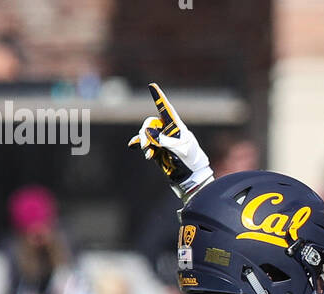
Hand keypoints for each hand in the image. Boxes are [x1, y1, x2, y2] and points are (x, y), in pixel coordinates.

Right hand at [129, 83, 213, 199]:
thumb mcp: (180, 150)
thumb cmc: (190, 161)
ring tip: (148, 153)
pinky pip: (145, 143)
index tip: (152, 86)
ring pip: (146, 133)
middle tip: (146, 145)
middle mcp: (168, 131)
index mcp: (177, 128)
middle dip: (146, 132)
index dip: (159, 99)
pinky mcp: (157, 149)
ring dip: (144, 142)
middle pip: (151, 123)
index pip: (166, 110)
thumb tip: (149, 133)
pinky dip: (139, 144)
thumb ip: (165, 140)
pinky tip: (133, 146)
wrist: (191, 178)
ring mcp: (162, 140)